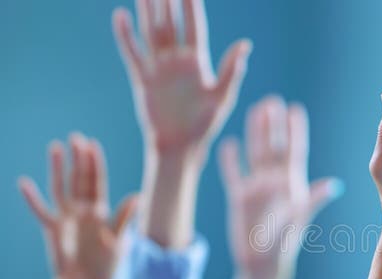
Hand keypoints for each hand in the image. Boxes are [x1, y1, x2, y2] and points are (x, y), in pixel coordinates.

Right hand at [18, 134, 136, 278]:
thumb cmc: (106, 266)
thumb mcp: (118, 242)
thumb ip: (123, 219)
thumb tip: (138, 197)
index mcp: (101, 211)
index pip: (97, 182)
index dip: (95, 164)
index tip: (93, 145)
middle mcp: (83, 210)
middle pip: (80, 180)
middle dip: (79, 160)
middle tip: (76, 138)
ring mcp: (66, 218)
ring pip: (61, 188)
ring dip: (58, 169)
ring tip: (56, 148)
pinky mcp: (52, 229)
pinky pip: (40, 211)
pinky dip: (32, 198)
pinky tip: (23, 182)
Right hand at [113, 0, 251, 158]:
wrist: (179, 145)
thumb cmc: (204, 124)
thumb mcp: (222, 97)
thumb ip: (231, 71)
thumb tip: (245, 45)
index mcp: (198, 62)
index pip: (194, 26)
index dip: (191, 6)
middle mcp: (177, 60)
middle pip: (170, 23)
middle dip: (167, 1)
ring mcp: (159, 67)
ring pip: (151, 32)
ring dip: (147, 11)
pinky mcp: (143, 78)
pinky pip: (132, 53)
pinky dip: (125, 36)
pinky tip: (121, 16)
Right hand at [219, 96, 341, 278]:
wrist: (263, 264)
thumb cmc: (284, 242)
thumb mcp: (299, 217)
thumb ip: (313, 199)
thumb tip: (333, 185)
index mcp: (292, 184)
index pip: (294, 150)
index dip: (294, 131)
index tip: (295, 109)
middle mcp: (275, 182)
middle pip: (273, 147)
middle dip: (273, 125)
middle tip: (272, 101)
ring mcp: (257, 189)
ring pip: (255, 154)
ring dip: (255, 133)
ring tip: (255, 111)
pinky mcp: (239, 198)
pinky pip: (233, 173)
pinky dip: (231, 159)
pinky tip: (228, 143)